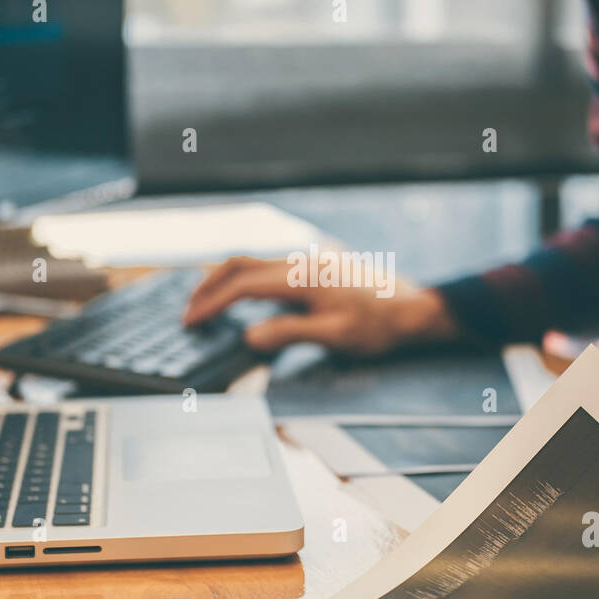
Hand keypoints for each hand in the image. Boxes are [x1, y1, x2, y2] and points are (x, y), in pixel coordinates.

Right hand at [182, 256, 459, 355]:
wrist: (411, 309)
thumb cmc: (378, 325)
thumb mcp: (335, 336)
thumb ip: (290, 333)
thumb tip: (249, 336)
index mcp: (301, 277)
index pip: (243, 285)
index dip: (212, 303)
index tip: (190, 321)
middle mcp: (300, 263)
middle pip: (240, 264)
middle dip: (209, 286)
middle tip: (188, 312)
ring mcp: (307, 263)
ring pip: (254, 263)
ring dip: (225, 281)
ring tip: (206, 305)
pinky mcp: (313, 269)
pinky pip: (269, 269)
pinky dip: (245, 281)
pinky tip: (243, 300)